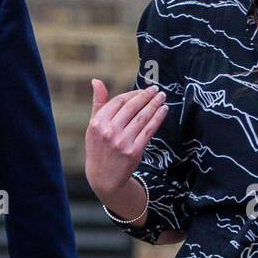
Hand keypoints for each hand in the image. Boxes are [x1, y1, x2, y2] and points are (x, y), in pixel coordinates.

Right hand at [85, 79, 167, 198]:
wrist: (104, 177)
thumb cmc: (99, 148)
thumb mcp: (93, 126)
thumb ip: (98, 103)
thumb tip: (96, 81)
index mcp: (98, 123)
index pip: (118, 101)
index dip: (132, 94)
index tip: (142, 91)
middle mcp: (109, 131)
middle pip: (132, 107)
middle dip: (146, 96)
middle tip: (156, 90)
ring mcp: (122, 141)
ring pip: (142, 117)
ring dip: (155, 104)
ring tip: (162, 97)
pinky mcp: (134, 151)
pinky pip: (149, 130)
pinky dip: (158, 118)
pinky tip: (164, 110)